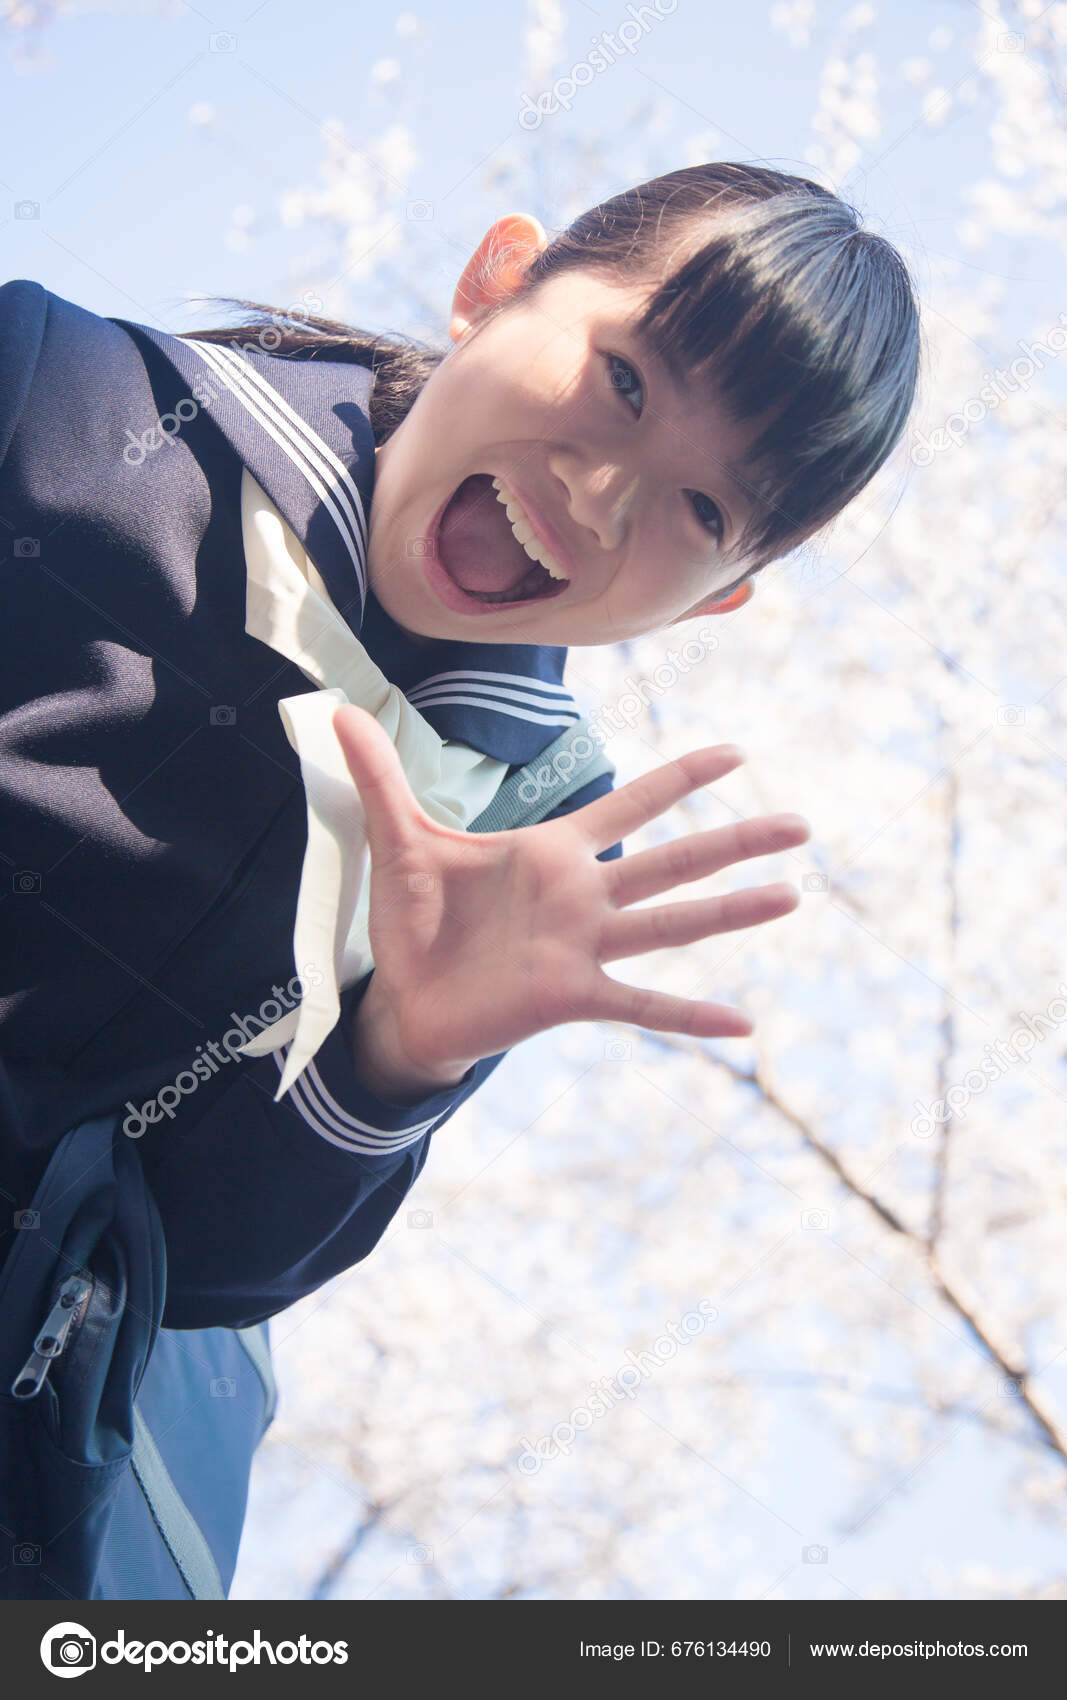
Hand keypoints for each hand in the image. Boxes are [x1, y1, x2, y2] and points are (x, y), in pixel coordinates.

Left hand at [333, 705, 810, 1096]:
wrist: (403, 999)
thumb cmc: (415, 921)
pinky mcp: (572, 994)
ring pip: (672, 922)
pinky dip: (689, 1015)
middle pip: (674, 858)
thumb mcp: (398, 840)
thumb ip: (381, 775)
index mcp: (553, 851)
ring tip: (792, 896)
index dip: (679, 777)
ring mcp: (584, 946)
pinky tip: (743, 1023)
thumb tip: (335, 707)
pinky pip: (641, 1003)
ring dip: (732, 910)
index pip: (628, 803)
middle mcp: (583, 895)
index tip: (736, 752)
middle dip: (736, 840)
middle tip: (803, 823)